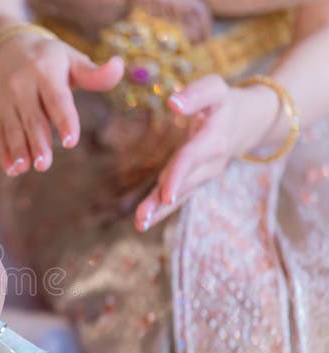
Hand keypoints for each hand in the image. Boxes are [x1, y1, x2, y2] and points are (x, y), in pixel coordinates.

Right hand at [0, 32, 123, 175]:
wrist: (5, 49)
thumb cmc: (48, 59)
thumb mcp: (71, 59)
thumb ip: (94, 73)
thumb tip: (119, 66)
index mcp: (45, 70)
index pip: (56, 98)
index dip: (64, 120)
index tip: (70, 142)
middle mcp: (22, 85)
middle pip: (32, 118)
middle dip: (37, 142)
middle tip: (44, 165)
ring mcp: (5, 99)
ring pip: (13, 128)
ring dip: (18, 149)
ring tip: (24, 168)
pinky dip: (3, 152)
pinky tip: (11, 169)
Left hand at [134, 75, 279, 230]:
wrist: (253, 120)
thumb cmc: (226, 102)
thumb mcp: (216, 89)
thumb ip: (196, 94)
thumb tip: (173, 102)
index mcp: (213, 138)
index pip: (192, 158)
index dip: (179, 174)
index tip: (166, 194)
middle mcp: (211, 162)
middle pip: (185, 183)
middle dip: (164, 201)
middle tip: (142, 218)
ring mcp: (205, 174)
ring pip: (182, 193)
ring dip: (160, 210)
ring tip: (140, 224)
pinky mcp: (197, 179)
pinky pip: (181, 195)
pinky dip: (163, 210)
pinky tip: (144, 222)